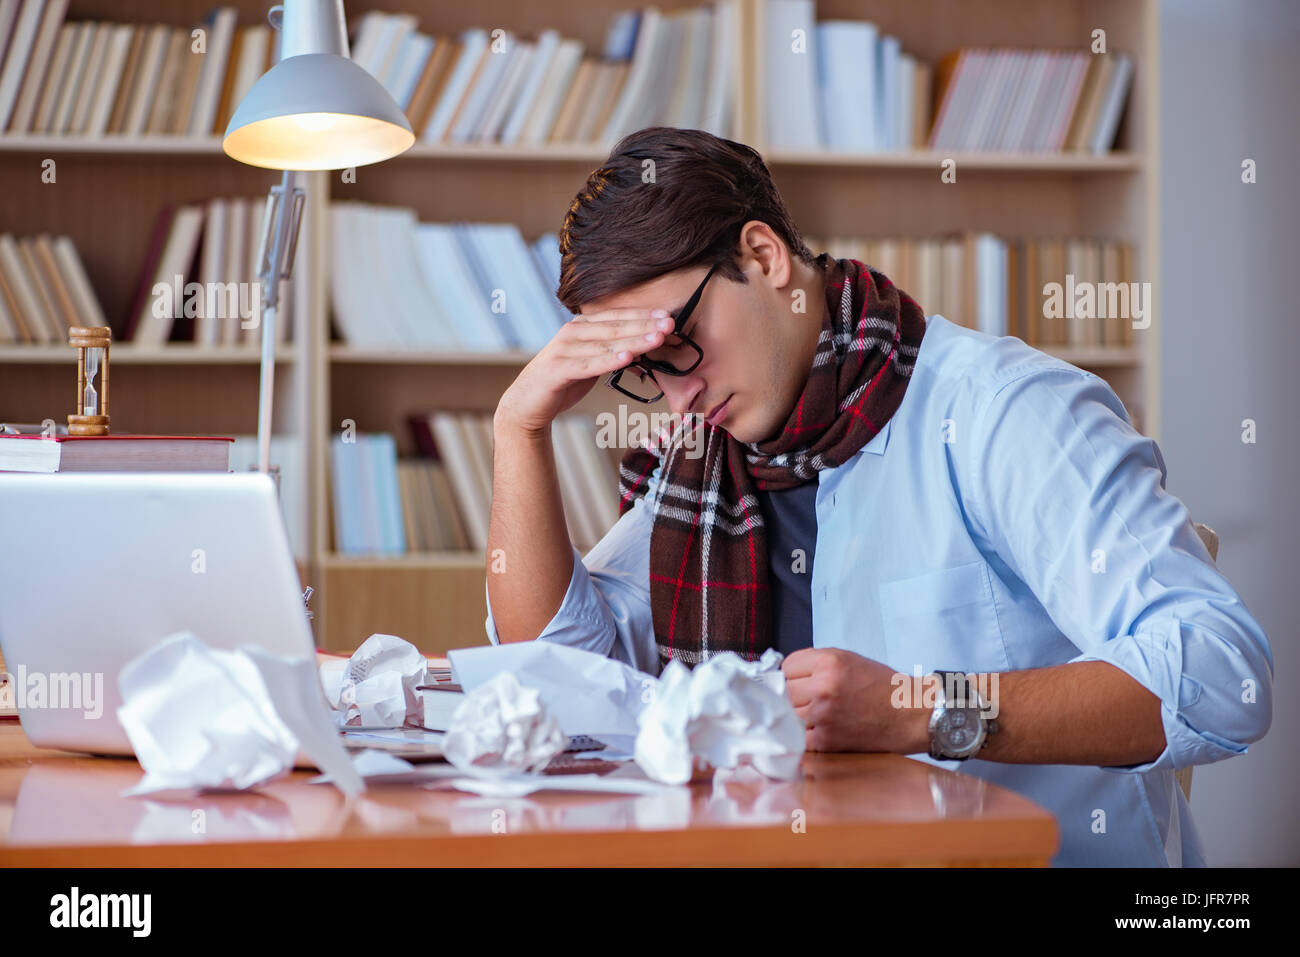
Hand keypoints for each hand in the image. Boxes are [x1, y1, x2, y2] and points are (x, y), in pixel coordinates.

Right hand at [494, 307, 679, 435]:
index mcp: (581, 327)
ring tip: (657, 338)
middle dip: (644, 325)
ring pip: (605, 344)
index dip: (643, 315)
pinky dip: (608, 360)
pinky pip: (588, 364)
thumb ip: (612, 352)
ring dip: (633, 340)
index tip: (668, 315)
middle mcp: (572, 332)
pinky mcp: (558, 369)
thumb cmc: (563, 381)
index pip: (617, 317)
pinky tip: (626, 357)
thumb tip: (644, 347)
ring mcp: (564, 349)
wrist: (527, 404)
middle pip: (615, 327)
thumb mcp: (591, 362)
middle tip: (670, 324)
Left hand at [782, 648, 929, 753]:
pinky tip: (821, 730)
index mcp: (828, 662)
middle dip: (794, 695)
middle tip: (810, 699)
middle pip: (784, 691)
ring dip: (798, 716)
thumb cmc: (882, 687)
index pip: (787, 666)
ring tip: (819, 714)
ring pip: (788, 714)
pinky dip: (806, 735)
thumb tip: (787, 674)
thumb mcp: (849, 659)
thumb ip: (816, 664)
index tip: (801, 680)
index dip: (794, 674)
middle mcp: (823, 687)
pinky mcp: (826, 741)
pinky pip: (798, 737)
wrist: (910, 714)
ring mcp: (823, 715)